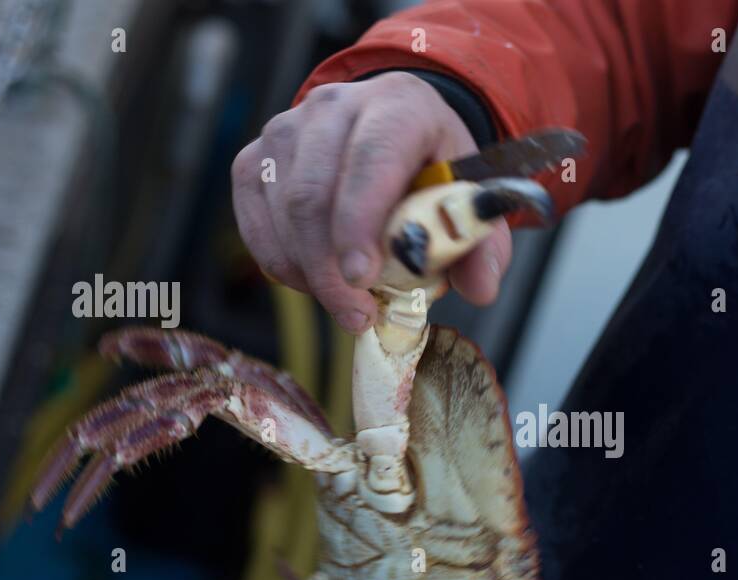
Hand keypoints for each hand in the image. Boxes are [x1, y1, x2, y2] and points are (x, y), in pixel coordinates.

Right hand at [230, 72, 512, 332]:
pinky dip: (283, 266)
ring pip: (281, 213)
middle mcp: (334, 106)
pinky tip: (316, 281)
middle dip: (330, 269)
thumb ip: (483, 245)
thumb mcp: (470, 202)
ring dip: (310, 274)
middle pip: (313, 193)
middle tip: (357, 316)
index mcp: (399, 105)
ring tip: (346, 304)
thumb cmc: (433, 175)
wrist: (392, 136)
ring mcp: (285, 130)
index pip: (370, 158)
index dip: (360, 221)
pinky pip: (256, 226)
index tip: (362, 279)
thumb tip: (481, 289)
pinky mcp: (254, 161)